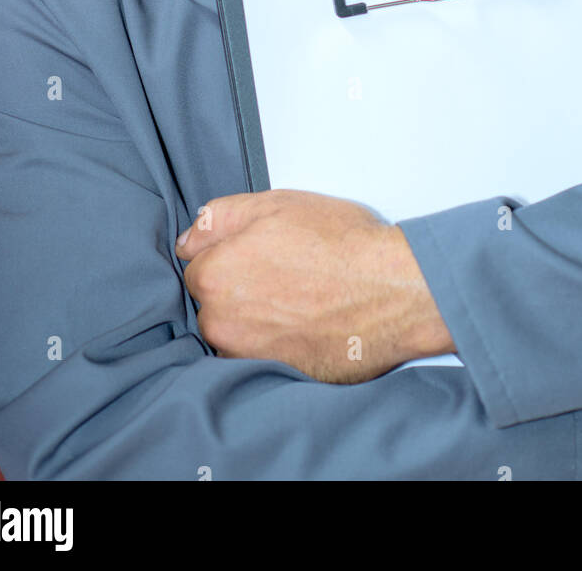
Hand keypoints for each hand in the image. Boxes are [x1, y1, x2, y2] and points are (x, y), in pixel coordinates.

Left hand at [175, 189, 454, 381]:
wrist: (393, 290)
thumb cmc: (341, 244)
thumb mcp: (274, 204)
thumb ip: (217, 218)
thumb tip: (188, 240)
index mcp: (213, 276)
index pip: (198, 266)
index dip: (230, 253)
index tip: (259, 252)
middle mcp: (222, 323)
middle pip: (215, 303)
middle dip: (239, 289)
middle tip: (285, 272)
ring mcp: (249, 356)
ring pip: (238, 332)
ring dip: (257, 319)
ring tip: (300, 298)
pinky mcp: (279, 378)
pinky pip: (265, 357)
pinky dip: (280, 343)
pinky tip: (309, 323)